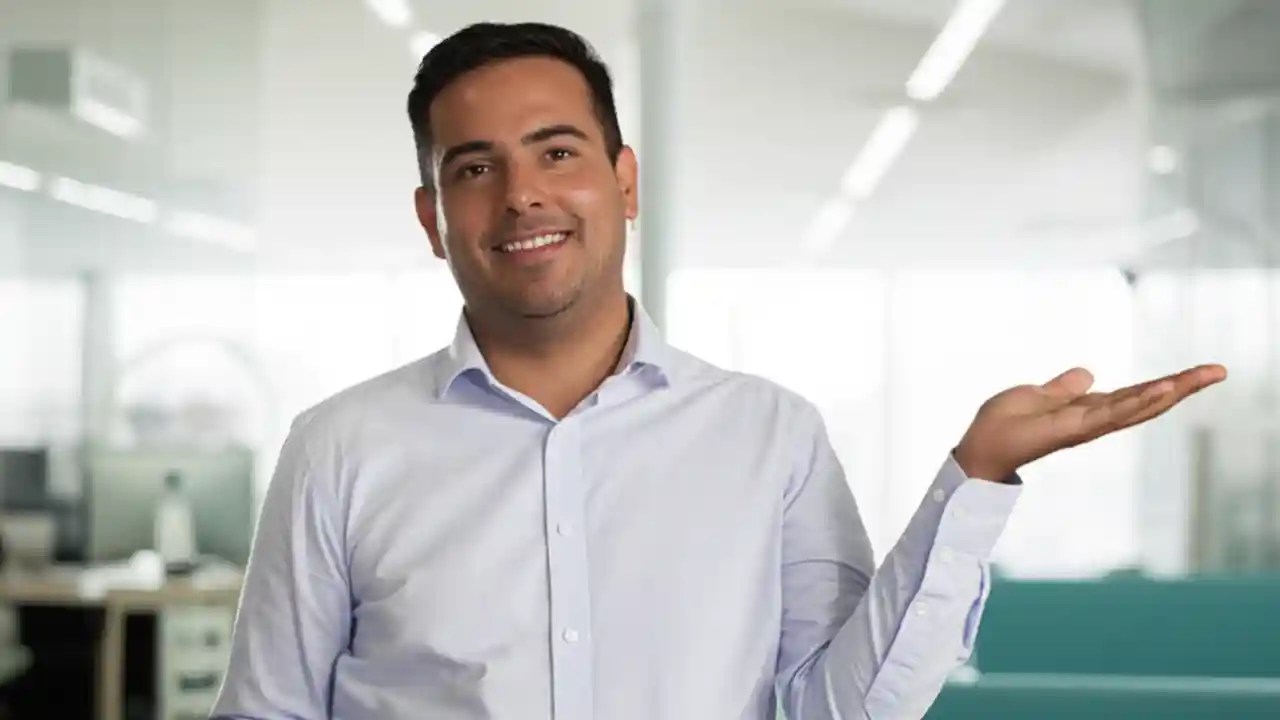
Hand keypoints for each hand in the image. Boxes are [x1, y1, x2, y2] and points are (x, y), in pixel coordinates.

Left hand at [954, 364, 1227, 481]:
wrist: (979, 447)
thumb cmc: (1001, 425)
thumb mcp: (1036, 394)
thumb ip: (1063, 388)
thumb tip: (1088, 374)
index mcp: (1087, 410)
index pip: (1134, 394)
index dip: (1166, 383)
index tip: (1199, 372)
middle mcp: (1094, 420)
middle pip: (1146, 400)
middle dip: (1183, 386)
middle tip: (1220, 370)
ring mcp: (1088, 426)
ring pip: (1137, 407)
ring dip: (1170, 391)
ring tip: (1200, 376)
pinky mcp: (1076, 429)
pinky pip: (1113, 413)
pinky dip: (1138, 401)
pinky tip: (1162, 388)